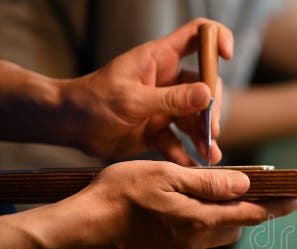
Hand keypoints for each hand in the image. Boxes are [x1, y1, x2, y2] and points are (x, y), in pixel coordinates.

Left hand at [61, 19, 233, 165]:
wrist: (69, 127)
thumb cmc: (92, 102)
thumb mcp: (132, 99)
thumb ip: (171, 99)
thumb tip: (208, 94)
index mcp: (160, 59)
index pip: (198, 35)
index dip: (217, 39)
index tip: (227, 56)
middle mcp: (168, 80)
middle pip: (206, 87)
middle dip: (212, 110)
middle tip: (210, 132)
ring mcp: (165, 105)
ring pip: (196, 117)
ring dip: (204, 136)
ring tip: (210, 155)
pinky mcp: (159, 129)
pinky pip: (180, 140)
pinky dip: (186, 153)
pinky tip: (191, 165)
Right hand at [67, 161, 296, 248]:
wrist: (82, 229)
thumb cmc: (119, 195)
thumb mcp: (166, 176)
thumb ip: (208, 183)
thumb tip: (244, 186)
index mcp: (200, 220)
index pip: (252, 214)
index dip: (278, 206)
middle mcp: (195, 241)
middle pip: (236, 227)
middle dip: (252, 212)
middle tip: (263, 196)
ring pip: (214, 235)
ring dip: (224, 219)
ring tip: (220, 198)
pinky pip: (191, 240)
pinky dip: (199, 224)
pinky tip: (184, 210)